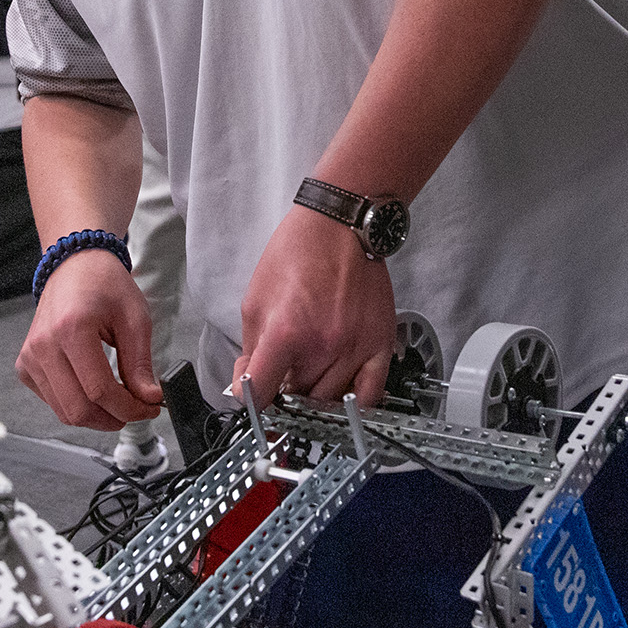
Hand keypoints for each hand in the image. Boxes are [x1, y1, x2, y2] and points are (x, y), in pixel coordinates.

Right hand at [15, 249, 160, 430]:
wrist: (75, 266)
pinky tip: (93, 389)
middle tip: (135, 410)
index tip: (149, 408)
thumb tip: (148, 398)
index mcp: (72, 329)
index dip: (129, 408)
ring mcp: (30, 358)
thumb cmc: (104, 284)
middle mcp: (44, 346)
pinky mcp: (25, 366)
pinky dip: (77, 404)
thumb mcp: (135, 319)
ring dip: (96, 416)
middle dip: (113, 418)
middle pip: (78, 409)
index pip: (99, 391)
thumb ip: (140, 364)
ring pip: (64, 412)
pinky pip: (53, 401)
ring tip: (118, 401)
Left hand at [233, 205, 396, 412]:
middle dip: (284, 394)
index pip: (261, 392)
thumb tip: (247, 380)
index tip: (251, 395)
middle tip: (281, 378)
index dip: (250, 398)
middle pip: (298, 401)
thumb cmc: (299, 252)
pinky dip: (353, 402)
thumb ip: (250, 347)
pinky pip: (371, 394)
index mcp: (286, 333)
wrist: (341, 226)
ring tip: (307, 376)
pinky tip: (340, 393)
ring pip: (330, 401)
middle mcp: (323, 346)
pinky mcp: (381, 344)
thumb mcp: (255, 299)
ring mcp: (356, 348)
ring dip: (314, 396)